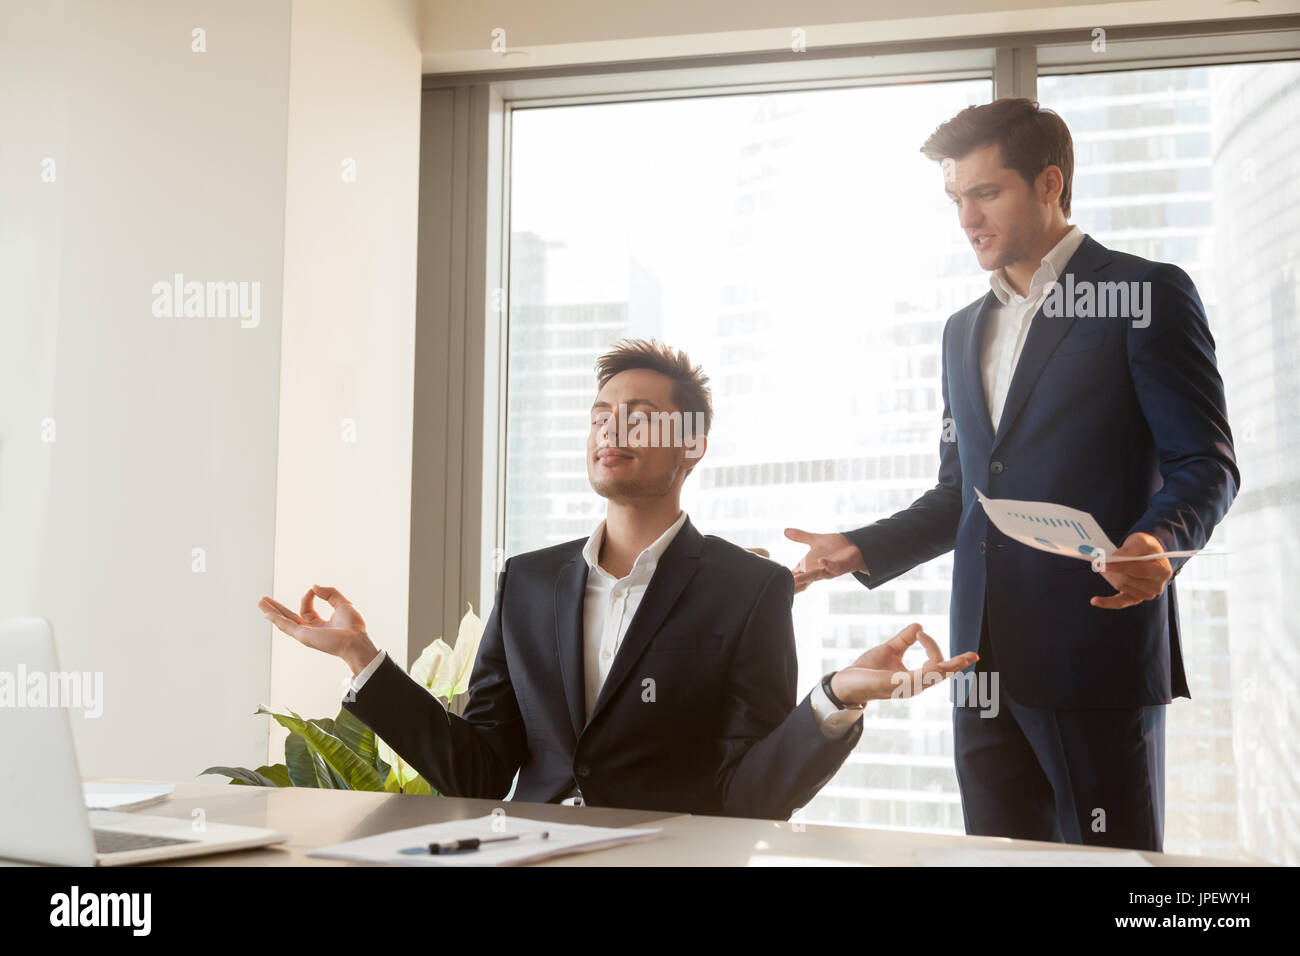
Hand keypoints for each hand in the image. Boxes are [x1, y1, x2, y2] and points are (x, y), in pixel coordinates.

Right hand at [258, 585, 377, 674]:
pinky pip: (286, 626)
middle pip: (289, 618)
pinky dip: (276, 619)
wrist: (356, 640)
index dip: (308, 597)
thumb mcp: (343, 603)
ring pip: (284, 622)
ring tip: (260, 603)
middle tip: (263, 600)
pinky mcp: (303, 636)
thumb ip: (330, 593)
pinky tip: (267, 614)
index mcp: (320, 625)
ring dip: (272, 612)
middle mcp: (311, 631)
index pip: (307, 610)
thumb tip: (314, 587)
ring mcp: (305, 634)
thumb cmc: (353, 627)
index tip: (314, 590)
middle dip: (276, 609)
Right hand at [785, 527, 867, 592]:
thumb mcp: (815, 540)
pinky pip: (832, 567)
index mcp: (809, 565)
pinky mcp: (839, 566)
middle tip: (781, 587)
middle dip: (793, 583)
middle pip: (802, 579)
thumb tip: (785, 530)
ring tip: (797, 579)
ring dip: (806, 577)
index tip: (772, 580)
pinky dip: (826, 564)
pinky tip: (820, 561)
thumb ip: (800, 537)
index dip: (784, 576)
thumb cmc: (835, 546)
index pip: (793, 573)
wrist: (855, 546)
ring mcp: (828, 569)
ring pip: (815, 576)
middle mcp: (816, 570)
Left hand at [829, 622, 978, 704]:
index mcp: (914, 678)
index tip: (919, 633)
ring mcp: (908, 687)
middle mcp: (915, 685)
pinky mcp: (898, 686)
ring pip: (935, 675)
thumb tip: (919, 626)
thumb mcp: (889, 650)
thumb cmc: (866, 669)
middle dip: (959, 665)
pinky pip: (921, 678)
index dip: (934, 647)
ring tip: (947, 649)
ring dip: (942, 659)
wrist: (845, 682)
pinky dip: (931, 668)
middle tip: (973, 655)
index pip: (936, 665)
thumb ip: (904, 640)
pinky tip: (935, 661)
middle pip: (943, 674)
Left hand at [1091, 532, 1172, 609]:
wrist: (1148, 554)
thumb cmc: (1145, 547)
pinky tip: (1095, 601)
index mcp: (1162, 570)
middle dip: (1112, 570)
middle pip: (1129, 579)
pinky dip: (1107, 602)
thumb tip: (1115, 558)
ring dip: (1109, 577)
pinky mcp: (1136, 599)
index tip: (1103, 563)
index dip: (1120, 566)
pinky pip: (1121, 603)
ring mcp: (1147, 594)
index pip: (1140, 570)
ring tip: (1101, 567)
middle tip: (1098, 562)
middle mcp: (1157, 586)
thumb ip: (1131, 549)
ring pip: (1122, 587)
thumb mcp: (1141, 541)